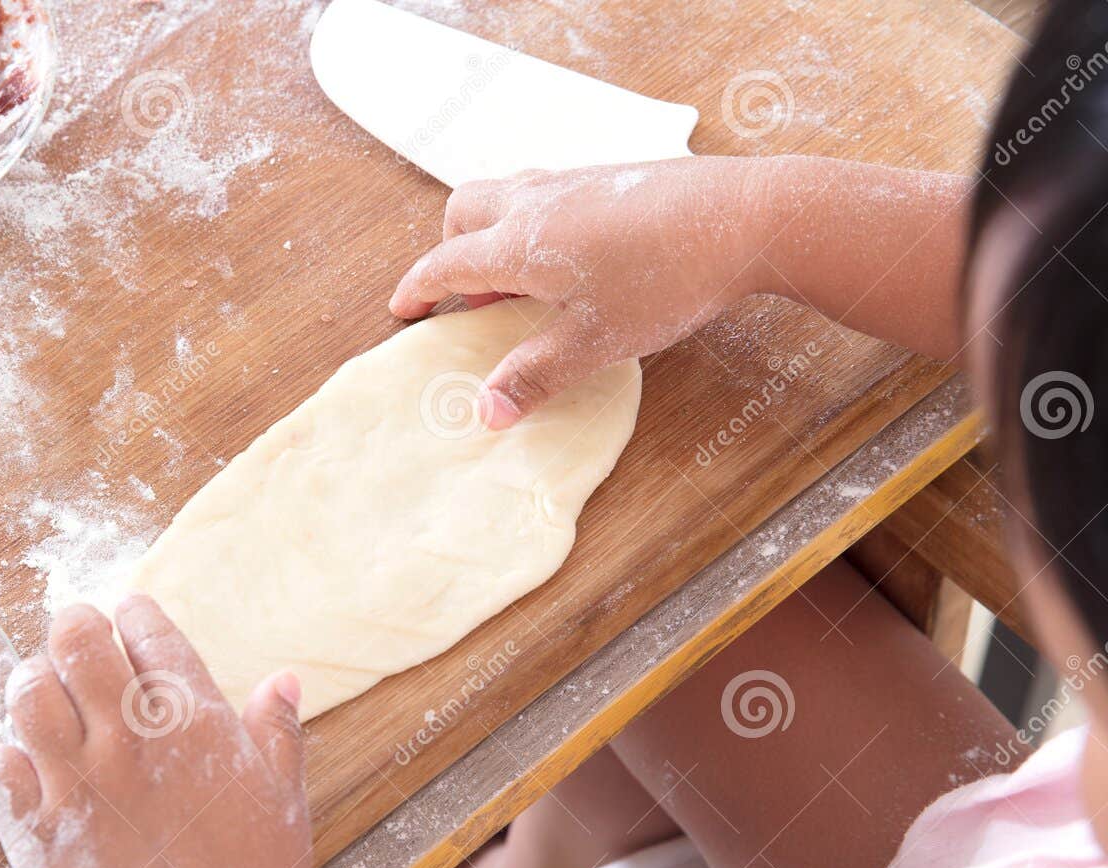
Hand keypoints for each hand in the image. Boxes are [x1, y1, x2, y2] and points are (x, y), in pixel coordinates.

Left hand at [0, 595, 336, 867]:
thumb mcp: (285, 801)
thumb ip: (278, 731)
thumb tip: (284, 678)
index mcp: (193, 723)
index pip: (147, 628)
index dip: (135, 612)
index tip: (131, 615)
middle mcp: (127, 742)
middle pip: (75, 638)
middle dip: (76, 624)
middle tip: (81, 637)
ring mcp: (75, 786)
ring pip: (25, 691)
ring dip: (35, 679)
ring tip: (48, 690)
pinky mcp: (36, 834)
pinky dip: (9, 755)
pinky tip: (31, 764)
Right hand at [389, 157, 773, 426]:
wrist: (745, 216)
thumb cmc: (666, 280)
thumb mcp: (595, 341)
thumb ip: (534, 374)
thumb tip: (485, 413)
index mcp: (518, 244)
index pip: (445, 264)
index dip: (418, 290)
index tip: (402, 311)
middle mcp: (535, 202)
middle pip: (463, 211)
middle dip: (449, 250)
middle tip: (466, 296)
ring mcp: (573, 182)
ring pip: (505, 194)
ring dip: (491, 233)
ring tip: (519, 280)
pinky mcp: (609, 176)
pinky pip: (545, 192)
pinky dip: (531, 222)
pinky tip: (572, 258)